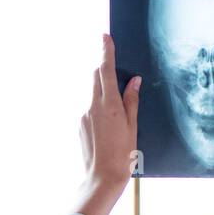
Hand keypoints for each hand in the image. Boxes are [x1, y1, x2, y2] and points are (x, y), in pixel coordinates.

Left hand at [76, 34, 139, 214]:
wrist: (101, 178)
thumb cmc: (123, 155)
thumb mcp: (132, 126)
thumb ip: (131, 101)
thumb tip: (134, 80)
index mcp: (109, 105)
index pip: (106, 70)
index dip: (106, 52)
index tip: (105, 36)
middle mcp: (92, 107)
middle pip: (96, 78)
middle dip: (105, 71)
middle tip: (116, 71)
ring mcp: (83, 116)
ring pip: (93, 95)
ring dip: (103, 94)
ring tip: (117, 114)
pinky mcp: (80, 126)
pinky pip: (90, 110)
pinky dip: (99, 110)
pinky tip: (109, 128)